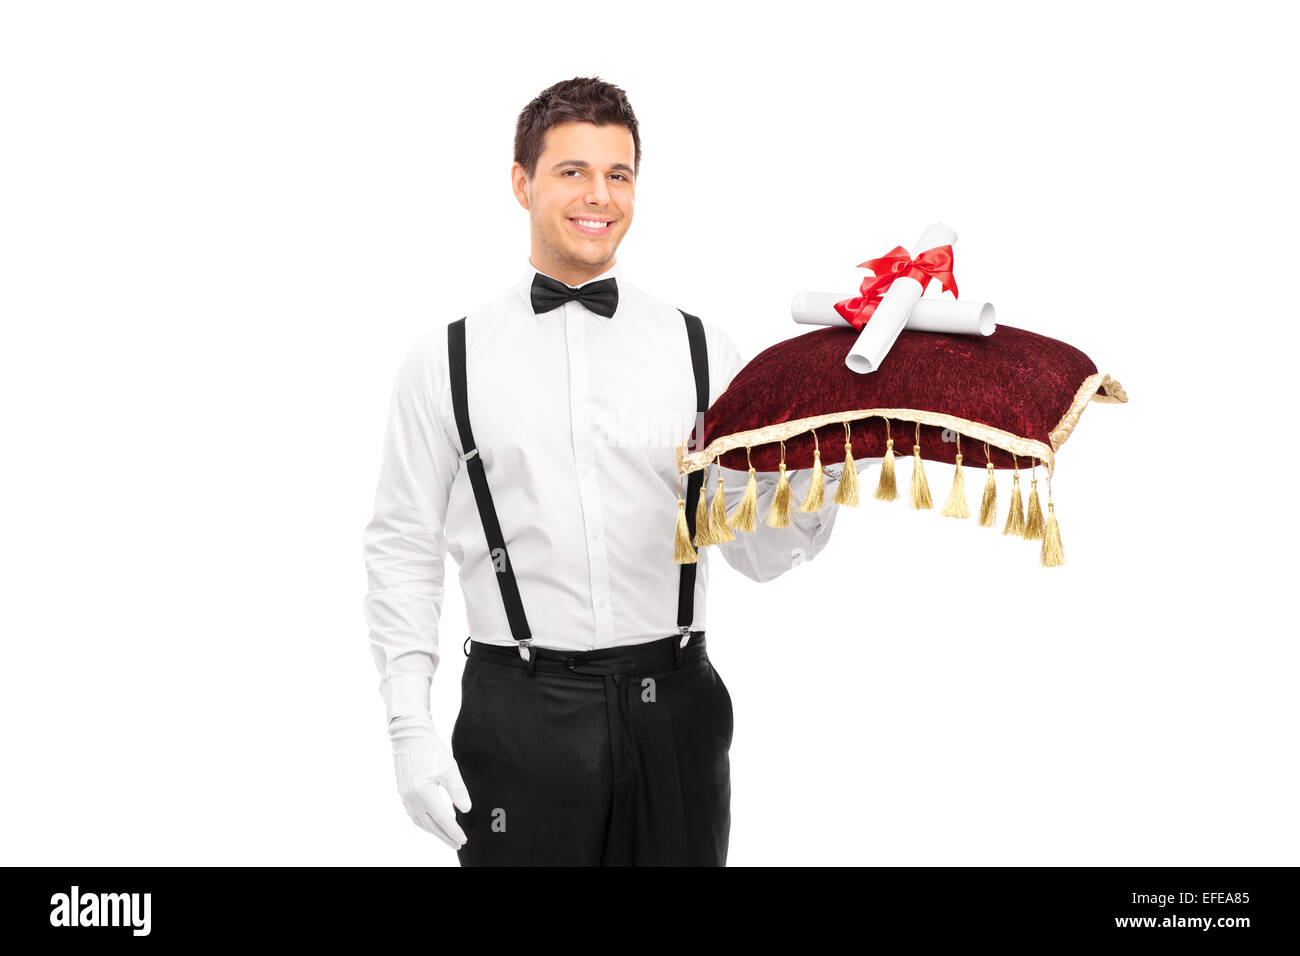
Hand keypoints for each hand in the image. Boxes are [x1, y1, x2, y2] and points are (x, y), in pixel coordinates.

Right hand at [388, 714, 471, 849]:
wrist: (409, 734)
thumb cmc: (431, 748)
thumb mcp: (449, 768)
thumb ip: (457, 790)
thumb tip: (466, 809)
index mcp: (423, 792)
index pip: (442, 819)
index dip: (453, 831)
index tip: (463, 839)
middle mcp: (412, 797)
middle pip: (430, 825)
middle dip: (444, 836)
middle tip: (457, 844)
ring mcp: (405, 796)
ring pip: (420, 821)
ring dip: (434, 831)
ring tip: (446, 837)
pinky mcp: (403, 792)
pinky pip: (413, 814)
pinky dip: (424, 822)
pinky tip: (431, 823)